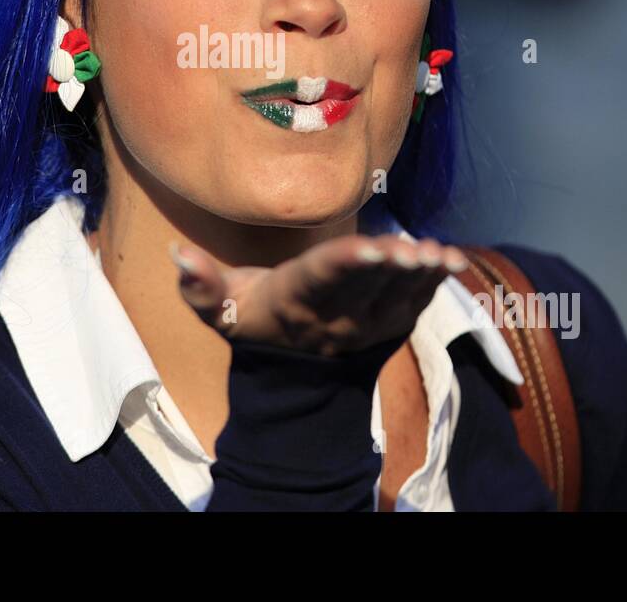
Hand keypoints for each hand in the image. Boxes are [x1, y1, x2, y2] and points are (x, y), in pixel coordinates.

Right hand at [169, 233, 469, 356]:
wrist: (297, 379)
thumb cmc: (258, 321)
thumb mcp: (221, 309)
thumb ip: (199, 284)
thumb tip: (177, 251)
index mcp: (295, 300)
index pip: (322, 276)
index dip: (346, 262)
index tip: (371, 247)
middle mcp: (337, 315)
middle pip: (366, 285)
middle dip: (390, 267)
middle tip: (414, 249)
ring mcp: (370, 324)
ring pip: (397, 295)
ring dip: (420, 275)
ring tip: (439, 255)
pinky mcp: (395, 323)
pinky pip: (418, 301)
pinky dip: (435, 281)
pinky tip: (449, 261)